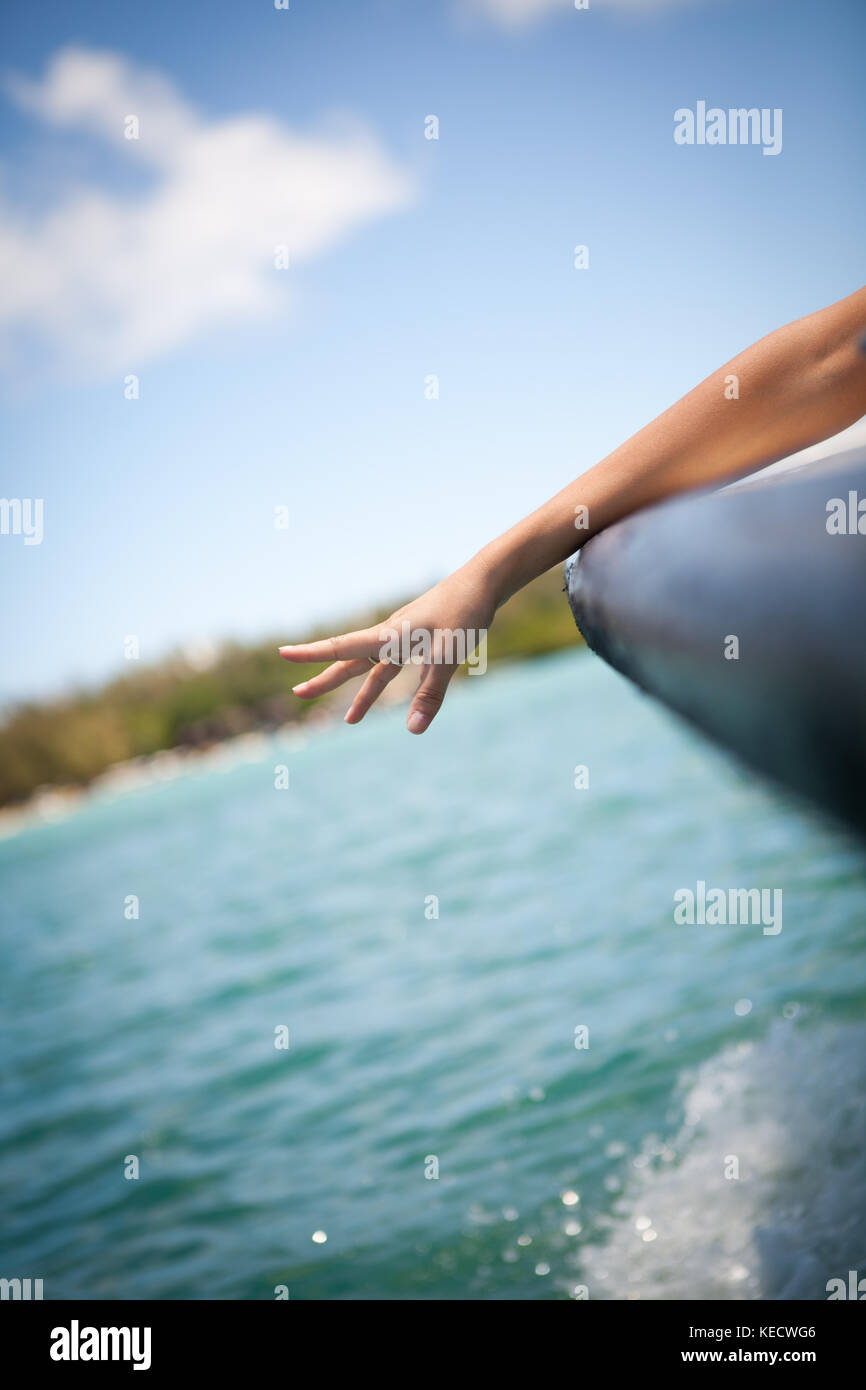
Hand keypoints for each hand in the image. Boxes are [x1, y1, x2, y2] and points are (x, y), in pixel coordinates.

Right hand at [278, 562, 498, 733]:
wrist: (485, 582)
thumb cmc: (467, 612)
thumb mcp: (450, 655)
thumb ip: (431, 693)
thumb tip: (413, 730)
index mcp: (390, 635)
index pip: (342, 647)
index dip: (311, 654)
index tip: (282, 653)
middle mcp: (391, 634)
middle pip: (350, 661)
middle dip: (325, 680)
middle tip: (299, 694)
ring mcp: (404, 636)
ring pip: (373, 668)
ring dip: (361, 693)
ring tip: (350, 720)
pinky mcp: (419, 637)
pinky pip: (395, 665)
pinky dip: (387, 683)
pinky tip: (390, 698)